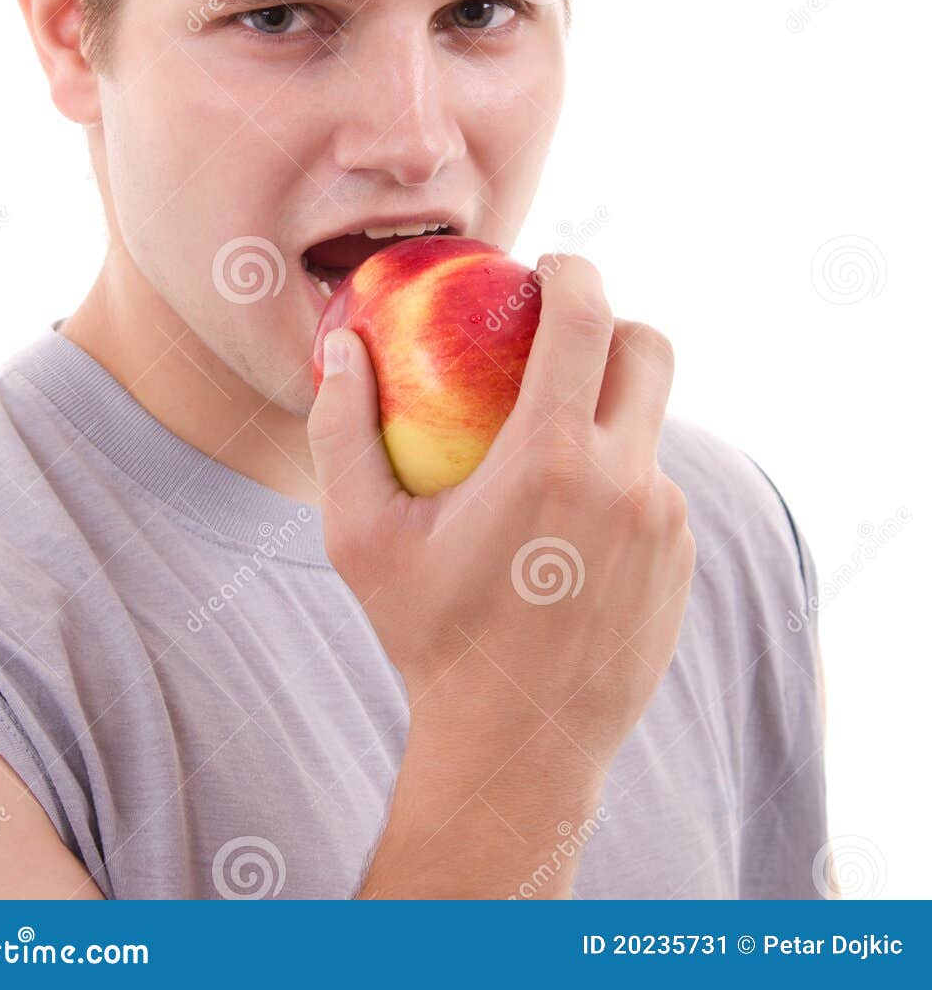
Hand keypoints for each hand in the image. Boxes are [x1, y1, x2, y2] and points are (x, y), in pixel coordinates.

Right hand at [306, 253, 695, 790]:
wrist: (518, 751)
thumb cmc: (429, 639)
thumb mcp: (361, 539)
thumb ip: (341, 432)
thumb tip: (342, 347)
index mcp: (553, 459)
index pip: (588, 318)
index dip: (574, 272)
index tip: (547, 270)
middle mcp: (625, 481)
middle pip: (650, 347)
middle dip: (611, 320)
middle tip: (559, 337)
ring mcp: (664, 523)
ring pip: (651, 423)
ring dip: (608, 410)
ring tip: (546, 450)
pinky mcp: (680, 560)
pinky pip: (654, 486)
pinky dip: (617, 477)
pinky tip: (565, 527)